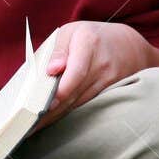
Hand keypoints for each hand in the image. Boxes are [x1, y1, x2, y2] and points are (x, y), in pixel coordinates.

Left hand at [38, 21, 158, 128]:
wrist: (130, 46)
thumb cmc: (92, 37)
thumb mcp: (72, 32)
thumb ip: (58, 49)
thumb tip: (51, 70)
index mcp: (89, 43)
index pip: (76, 72)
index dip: (61, 90)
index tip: (44, 104)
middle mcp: (102, 64)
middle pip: (75, 92)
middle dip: (50, 110)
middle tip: (28, 123)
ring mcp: (109, 81)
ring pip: (80, 103)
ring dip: (56, 116)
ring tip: (34, 127)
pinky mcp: (111, 93)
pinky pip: (87, 106)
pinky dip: (69, 114)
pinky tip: (52, 122)